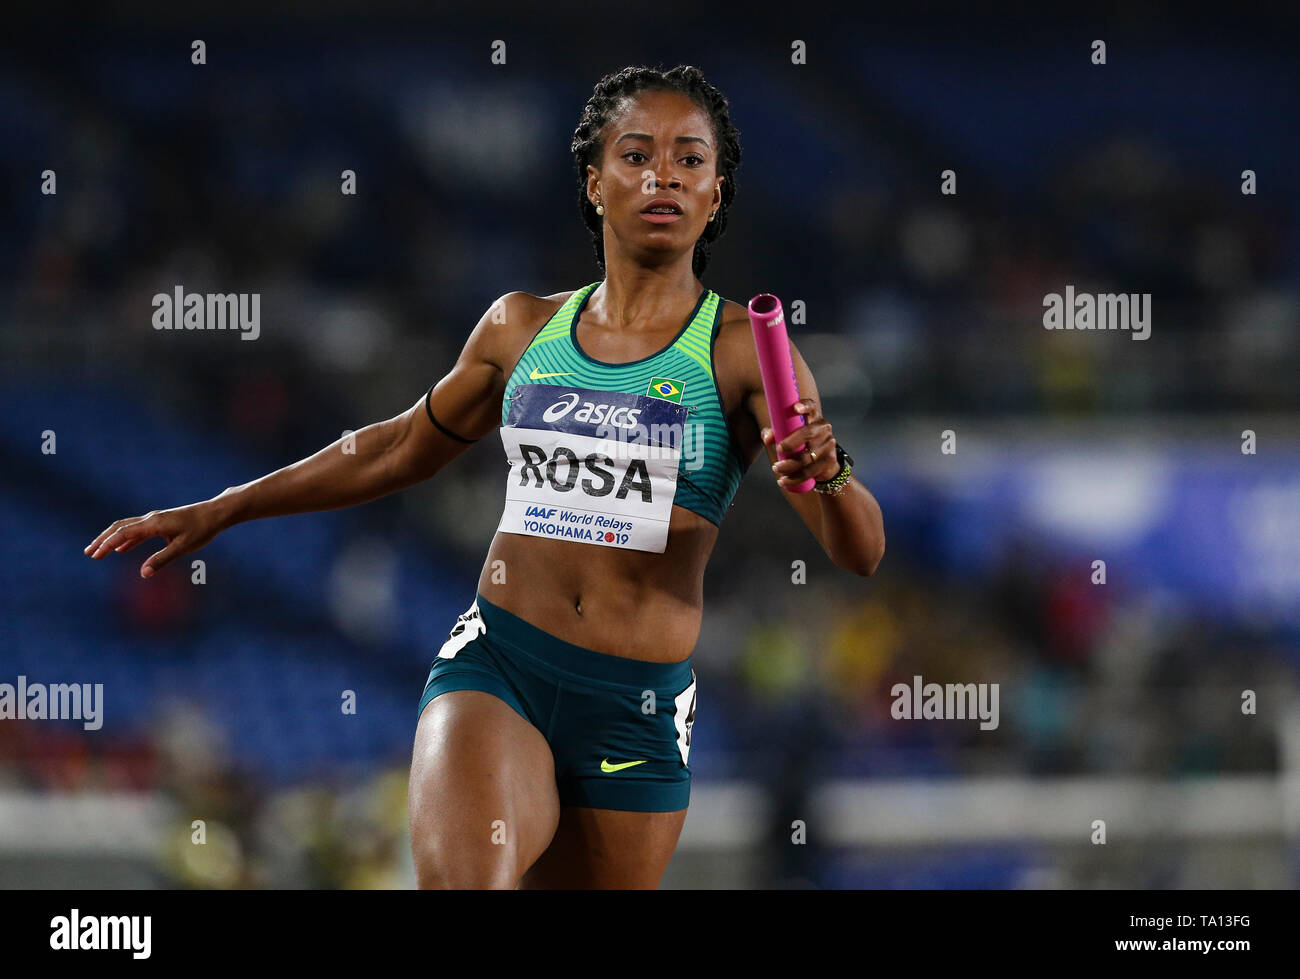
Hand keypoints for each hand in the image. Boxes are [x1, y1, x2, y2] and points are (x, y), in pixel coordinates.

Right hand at [84, 501, 224, 577]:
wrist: (215, 513)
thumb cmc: (201, 530)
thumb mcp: (183, 547)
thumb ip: (162, 560)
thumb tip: (143, 574)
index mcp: (153, 524)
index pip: (124, 533)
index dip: (108, 544)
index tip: (95, 554)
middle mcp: (151, 519)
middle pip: (120, 528)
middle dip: (103, 540)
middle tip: (89, 553)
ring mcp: (155, 520)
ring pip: (127, 528)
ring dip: (112, 539)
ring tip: (98, 552)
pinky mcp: (161, 523)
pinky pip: (138, 531)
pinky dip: (128, 540)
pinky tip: (122, 550)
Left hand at [760, 398, 841, 491]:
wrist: (823, 464)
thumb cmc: (800, 444)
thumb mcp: (788, 436)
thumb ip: (775, 433)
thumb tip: (767, 438)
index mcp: (813, 417)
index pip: (811, 407)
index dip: (804, 406)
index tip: (795, 408)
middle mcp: (823, 428)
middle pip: (808, 433)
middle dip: (791, 442)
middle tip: (778, 449)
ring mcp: (828, 444)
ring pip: (807, 457)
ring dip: (789, 465)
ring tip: (776, 468)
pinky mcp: (829, 460)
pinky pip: (809, 471)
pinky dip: (794, 478)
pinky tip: (783, 481)